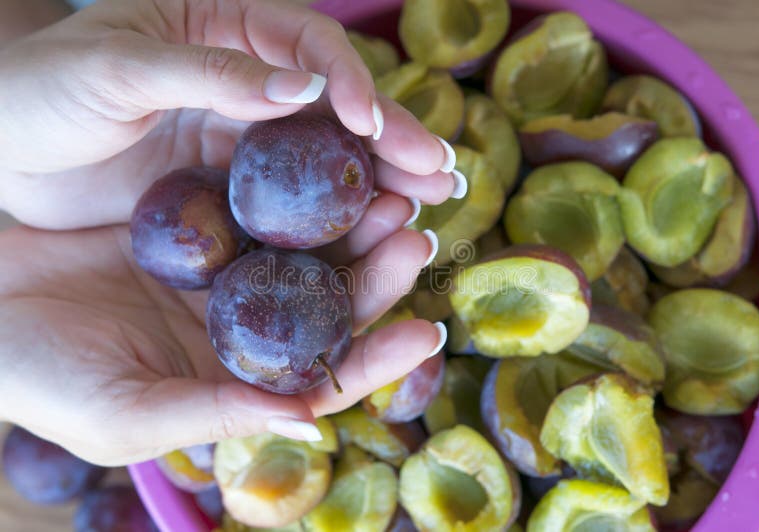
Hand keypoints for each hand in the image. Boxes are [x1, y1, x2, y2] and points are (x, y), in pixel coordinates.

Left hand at [0, 0, 456, 228]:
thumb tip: (303, 88)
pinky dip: (331, 224)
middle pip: (332, 108)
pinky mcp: (232, 195)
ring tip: (428, 208)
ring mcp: (243, 142)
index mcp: (224, 27)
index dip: (347, 84)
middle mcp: (247, 84)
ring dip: (377, 184)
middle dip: (391, 140)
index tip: (376, 127)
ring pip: (322, 161)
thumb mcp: (115, 69)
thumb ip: (209, 73)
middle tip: (442, 174)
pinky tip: (369, 242)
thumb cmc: (38, 90)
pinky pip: (290, 207)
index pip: (305, 46)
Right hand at [0, 209, 442, 465]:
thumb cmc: (39, 378)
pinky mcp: (202, 222)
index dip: (379, 358)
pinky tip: (322, 165)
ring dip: (351, 225)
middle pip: (330, 303)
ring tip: (389, 194)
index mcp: (237, 378)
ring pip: (306, 249)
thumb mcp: (124, 412)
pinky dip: (295, 188)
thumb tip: (308, 419)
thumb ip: (216, 413)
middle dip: (379, 274)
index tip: (426, 334)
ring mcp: (225, 271)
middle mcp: (243, 325)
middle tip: (414, 237)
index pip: (325, 374)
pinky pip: (258, 203)